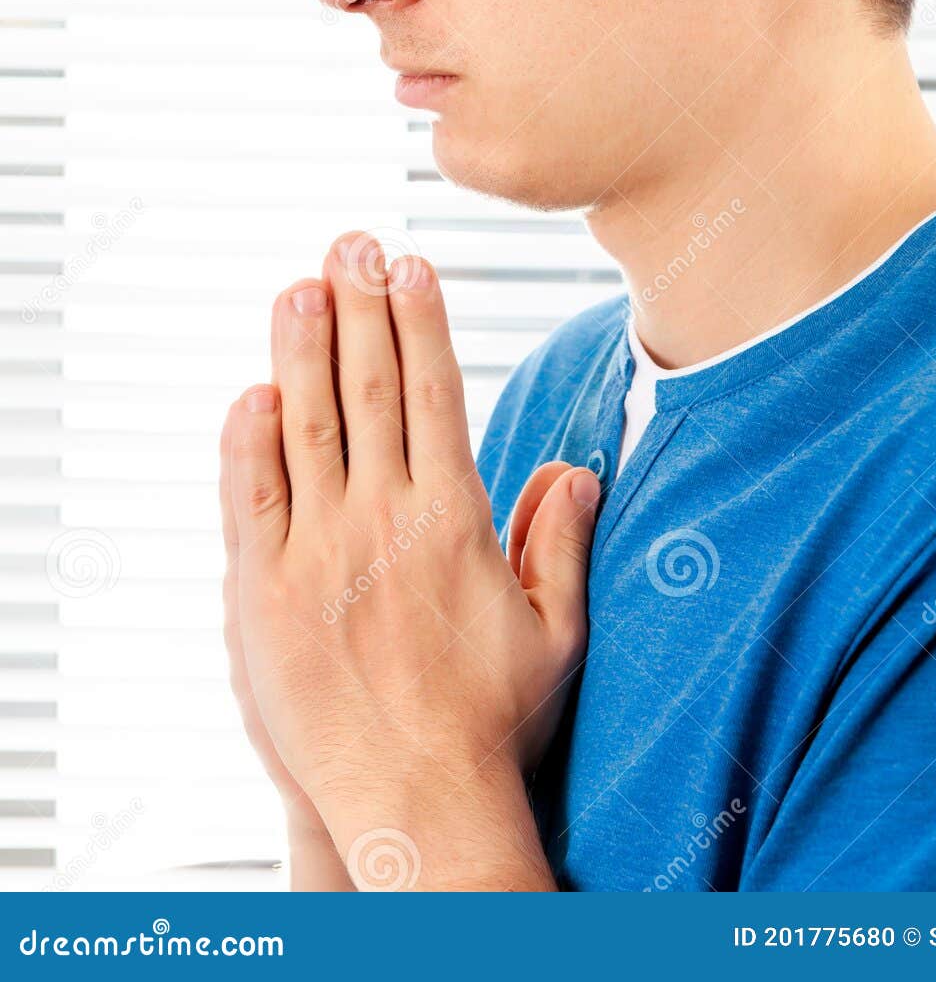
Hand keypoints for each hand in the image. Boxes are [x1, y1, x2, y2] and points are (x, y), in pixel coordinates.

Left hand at [224, 233, 599, 888]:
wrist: (414, 802)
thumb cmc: (492, 726)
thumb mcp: (554, 633)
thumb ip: (562, 542)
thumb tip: (577, 470)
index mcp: (454, 519)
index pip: (435, 392)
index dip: (420, 320)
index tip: (410, 266)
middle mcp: (383, 520)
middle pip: (369, 387)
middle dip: (359, 306)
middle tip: (350, 243)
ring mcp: (316, 552)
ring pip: (305, 424)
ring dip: (301, 348)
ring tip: (300, 286)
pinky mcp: (261, 592)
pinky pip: (249, 496)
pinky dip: (247, 439)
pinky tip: (253, 390)